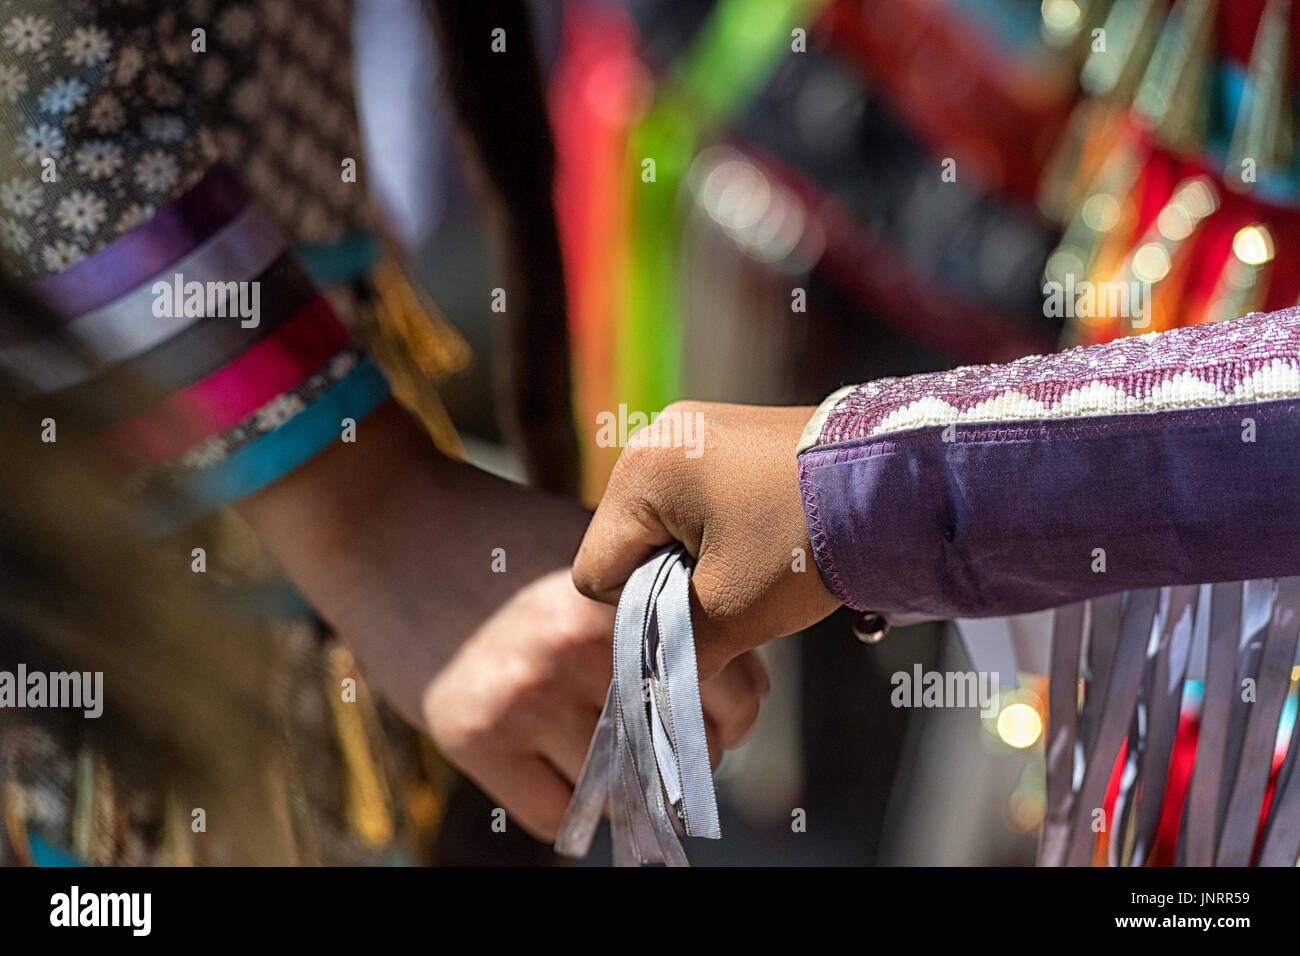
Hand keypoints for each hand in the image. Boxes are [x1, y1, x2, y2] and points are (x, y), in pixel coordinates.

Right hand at [423, 568, 768, 839]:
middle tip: (679, 746)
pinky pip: (558, 815)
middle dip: (692, 754)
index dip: (736, 710)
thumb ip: (662, 607)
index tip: (726, 717)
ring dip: (635, 788)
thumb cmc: (507, 538)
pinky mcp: (473, 735)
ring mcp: (523, 696)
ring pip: (624, 789)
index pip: (728, 688)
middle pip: (682, 745)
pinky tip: (569, 770)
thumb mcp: (601, 552)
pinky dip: (576, 807)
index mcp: (625, 597)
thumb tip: (743, 688)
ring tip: (626, 760)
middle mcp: (578, 648)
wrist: (390, 527)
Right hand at [573, 401, 841, 678]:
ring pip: (663, 527)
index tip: (702, 607)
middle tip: (734, 587)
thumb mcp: (732, 612)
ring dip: (698, 559)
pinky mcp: (729, 433)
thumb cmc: (806, 542)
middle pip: (628, 546)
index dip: (643, 609)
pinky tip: (764, 539)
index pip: (598, 572)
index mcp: (641, 470)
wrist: (898, 484)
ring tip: (755, 562)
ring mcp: (696, 427)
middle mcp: (658, 435)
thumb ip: (676, 648)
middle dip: (672, 581)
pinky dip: (721, 532)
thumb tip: (656, 677)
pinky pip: (695, 500)